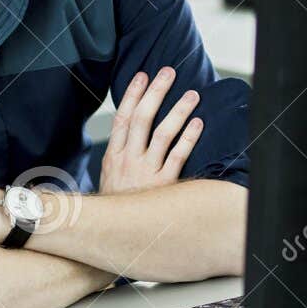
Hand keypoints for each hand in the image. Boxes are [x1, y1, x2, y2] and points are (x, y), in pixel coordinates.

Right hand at [99, 67, 202, 193]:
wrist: (116, 235)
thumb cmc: (118, 203)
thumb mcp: (108, 176)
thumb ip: (119, 152)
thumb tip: (126, 127)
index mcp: (113, 156)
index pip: (123, 118)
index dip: (133, 94)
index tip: (142, 75)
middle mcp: (128, 160)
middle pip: (142, 119)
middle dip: (156, 92)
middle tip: (168, 72)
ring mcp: (146, 172)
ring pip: (163, 134)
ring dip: (178, 111)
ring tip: (191, 95)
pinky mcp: (163, 185)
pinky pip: (178, 157)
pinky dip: (188, 139)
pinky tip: (198, 124)